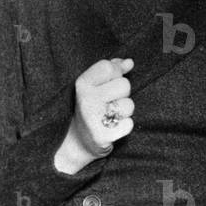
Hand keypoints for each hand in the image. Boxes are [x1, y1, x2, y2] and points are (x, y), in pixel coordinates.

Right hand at [56, 58, 134, 173]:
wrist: (76, 142)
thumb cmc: (90, 108)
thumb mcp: (94, 86)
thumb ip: (111, 70)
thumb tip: (129, 62)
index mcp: (82, 84)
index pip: (108, 67)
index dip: (115, 73)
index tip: (107, 83)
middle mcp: (86, 100)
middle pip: (124, 84)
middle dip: (122, 94)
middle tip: (108, 103)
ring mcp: (93, 118)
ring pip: (129, 105)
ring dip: (124, 112)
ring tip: (109, 116)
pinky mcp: (102, 136)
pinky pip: (129, 124)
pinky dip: (124, 126)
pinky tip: (112, 128)